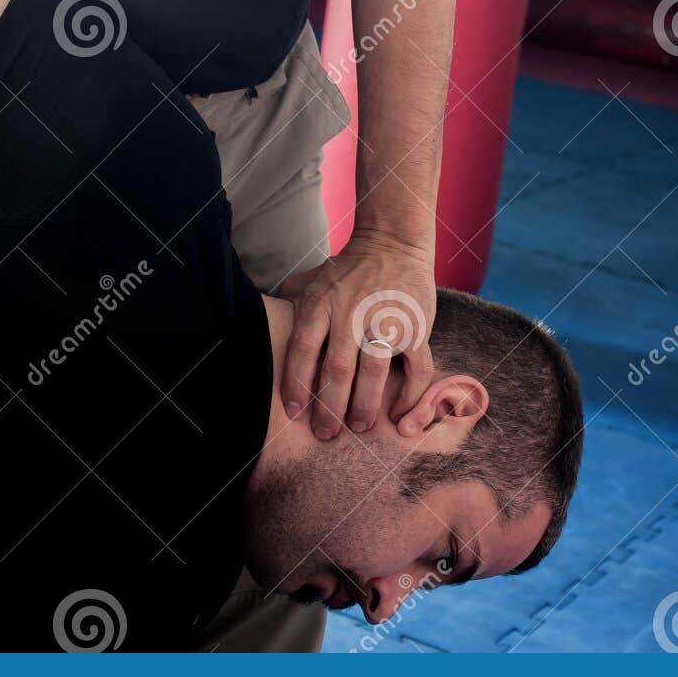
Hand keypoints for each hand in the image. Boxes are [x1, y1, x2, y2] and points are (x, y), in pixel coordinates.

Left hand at [279, 229, 436, 439]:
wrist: (393, 243)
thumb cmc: (348, 269)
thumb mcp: (312, 279)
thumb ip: (289, 299)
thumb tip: (260, 315)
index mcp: (322, 303)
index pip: (302, 349)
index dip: (295, 384)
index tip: (294, 413)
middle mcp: (352, 313)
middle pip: (336, 368)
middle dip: (329, 407)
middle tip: (325, 434)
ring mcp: (386, 321)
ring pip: (373, 372)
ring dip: (364, 405)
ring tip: (357, 427)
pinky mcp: (417, 328)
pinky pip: (417, 368)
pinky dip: (410, 395)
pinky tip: (399, 415)